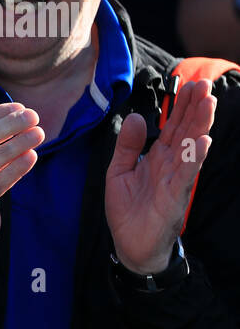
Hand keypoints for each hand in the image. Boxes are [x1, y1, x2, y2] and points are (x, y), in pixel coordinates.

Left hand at [106, 79, 215, 273]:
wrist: (130, 245)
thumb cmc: (128, 209)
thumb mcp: (119, 171)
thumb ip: (128, 146)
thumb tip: (138, 117)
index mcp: (159, 157)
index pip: (173, 126)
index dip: (180, 106)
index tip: (189, 84)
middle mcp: (171, 165)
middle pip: (186, 131)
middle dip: (195, 108)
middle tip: (204, 83)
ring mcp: (176, 179)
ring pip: (191, 148)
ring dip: (200, 125)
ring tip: (208, 103)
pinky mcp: (175, 197)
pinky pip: (186, 175)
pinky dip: (195, 158)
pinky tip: (203, 141)